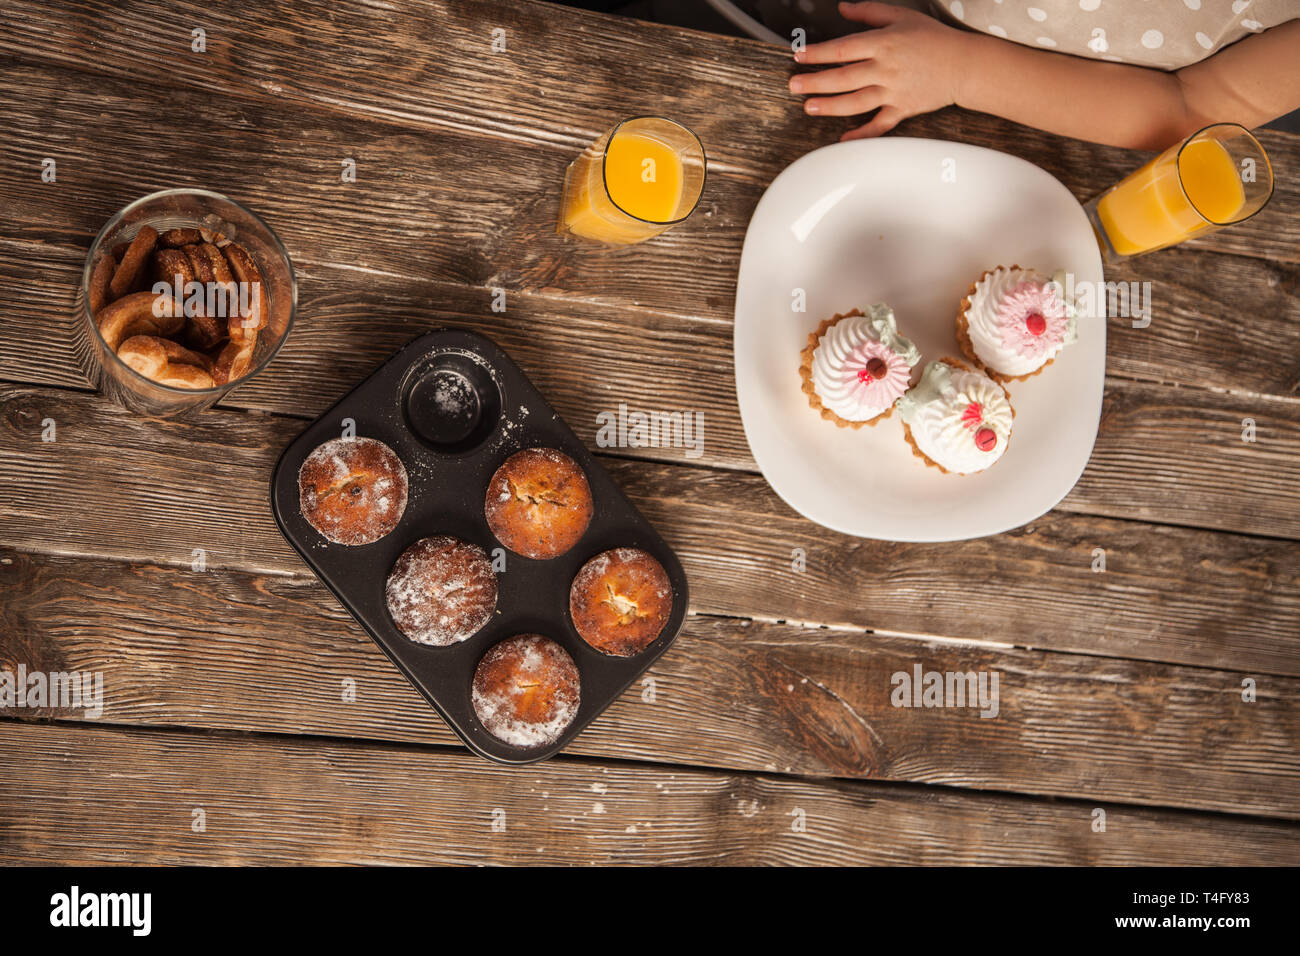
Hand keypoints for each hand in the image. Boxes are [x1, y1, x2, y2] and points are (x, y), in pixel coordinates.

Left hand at [790, 2, 967, 139]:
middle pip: (844, 77)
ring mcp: (894, 92)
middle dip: (816, 82)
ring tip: (809, 107)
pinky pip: (880, 125)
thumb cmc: (934, 39)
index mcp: (884, 43)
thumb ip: (869, 12)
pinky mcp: (903, 110)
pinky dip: (862, 134)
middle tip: (793, 85)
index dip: (818, 53)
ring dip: (830, 106)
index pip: (843, 48)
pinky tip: (844, 139)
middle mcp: (886, 69)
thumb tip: (843, 8)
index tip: (799, 56)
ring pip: (856, 102)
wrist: (964, 64)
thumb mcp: (902, 16)